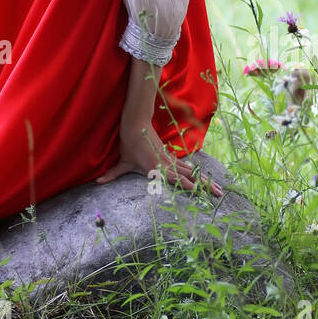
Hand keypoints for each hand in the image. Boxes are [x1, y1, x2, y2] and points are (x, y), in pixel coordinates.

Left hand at [96, 122, 223, 198]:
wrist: (135, 123)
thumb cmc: (129, 144)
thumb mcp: (122, 161)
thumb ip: (113, 174)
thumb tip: (97, 183)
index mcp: (157, 167)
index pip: (175, 177)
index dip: (186, 184)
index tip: (196, 191)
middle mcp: (167, 164)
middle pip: (190, 176)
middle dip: (205, 186)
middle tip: (219, 195)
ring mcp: (171, 160)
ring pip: (192, 172)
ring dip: (205, 181)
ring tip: (219, 190)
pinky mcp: (171, 157)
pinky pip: (187, 167)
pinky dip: (197, 174)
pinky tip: (207, 180)